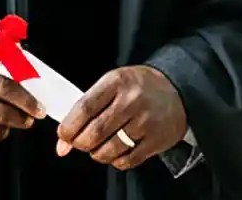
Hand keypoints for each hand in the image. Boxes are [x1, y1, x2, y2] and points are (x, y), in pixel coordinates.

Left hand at [56, 66, 187, 170]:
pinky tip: (116, 150)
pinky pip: (126, 160)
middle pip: (94, 132)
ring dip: (96, 153)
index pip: (84, 108)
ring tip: (98, 146)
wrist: (178, 90)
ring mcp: (145, 122)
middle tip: (79, 142)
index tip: (63, 135)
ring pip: (108, 150)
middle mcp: (132, 101)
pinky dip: (115, 160)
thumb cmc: (139, 87)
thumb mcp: (113, 84)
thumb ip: (87, 108)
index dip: (69, 126)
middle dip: (80, 143)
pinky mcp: (155, 140)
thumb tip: (63, 142)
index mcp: (117, 81)